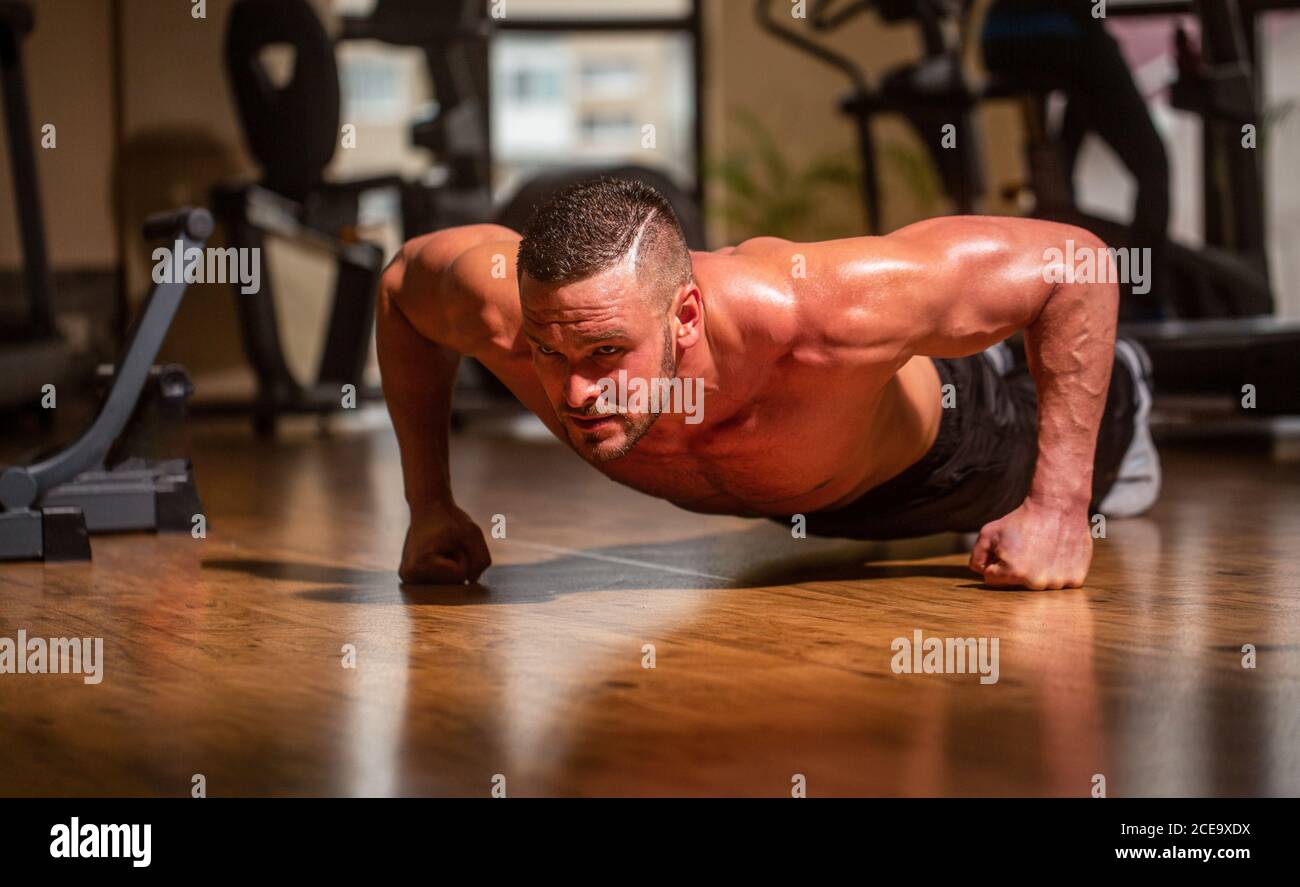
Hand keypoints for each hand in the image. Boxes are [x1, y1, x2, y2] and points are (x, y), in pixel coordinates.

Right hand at [399, 502, 491, 584]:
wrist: (428, 507)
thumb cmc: (450, 519)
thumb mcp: (473, 533)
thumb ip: (481, 560)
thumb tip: (471, 582)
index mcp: (419, 565)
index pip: (461, 575)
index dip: (463, 555)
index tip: (450, 540)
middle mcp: (409, 576)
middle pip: (453, 583)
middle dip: (457, 563)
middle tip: (445, 544)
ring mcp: (409, 580)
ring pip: (448, 584)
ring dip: (451, 566)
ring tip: (440, 548)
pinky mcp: (412, 580)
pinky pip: (442, 583)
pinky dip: (445, 570)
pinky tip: (435, 555)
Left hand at [968, 497, 1091, 589]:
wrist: (1058, 507)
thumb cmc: (1021, 520)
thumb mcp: (989, 533)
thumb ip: (977, 557)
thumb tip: (981, 574)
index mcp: (1013, 573)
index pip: (992, 579)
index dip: (994, 562)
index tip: (1005, 549)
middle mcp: (1036, 582)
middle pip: (1016, 583)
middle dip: (1017, 569)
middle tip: (1027, 548)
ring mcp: (1058, 583)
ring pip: (1040, 584)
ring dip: (1039, 571)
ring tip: (1044, 550)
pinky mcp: (1076, 580)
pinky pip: (1060, 583)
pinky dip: (1058, 571)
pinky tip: (1058, 554)